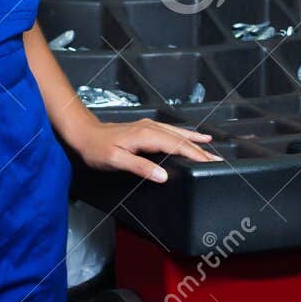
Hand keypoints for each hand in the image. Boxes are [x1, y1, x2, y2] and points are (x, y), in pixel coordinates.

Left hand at [70, 118, 223, 182]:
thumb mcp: (115, 160)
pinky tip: (192, 135)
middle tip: (217, 160)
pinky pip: (172, 130)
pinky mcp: (147, 128)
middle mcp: (151, 128)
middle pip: (182, 139)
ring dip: (196, 140)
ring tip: (211, 147)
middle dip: (201, 149)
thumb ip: (140, 167)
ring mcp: (150, 126)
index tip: (210, 163)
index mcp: (146, 136)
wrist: (83, 133)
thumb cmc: (96, 148)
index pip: (177, 146)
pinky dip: (185, 133)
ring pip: (178, 133)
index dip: (195, 155)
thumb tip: (163, 175)